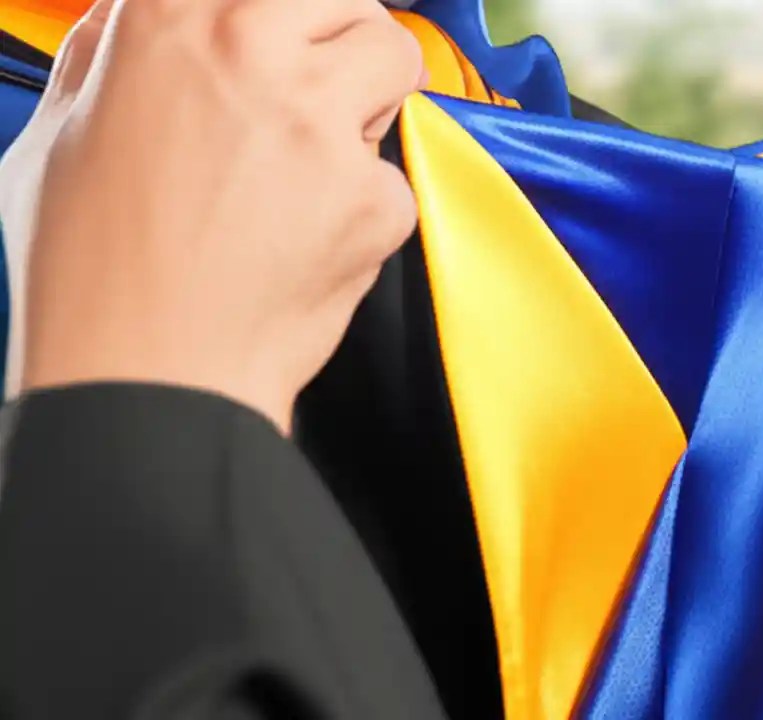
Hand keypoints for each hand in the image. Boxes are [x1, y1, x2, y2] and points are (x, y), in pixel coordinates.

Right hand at [0, 0, 427, 431]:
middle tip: (314, 93)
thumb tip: (137, 18)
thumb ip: (112, 54)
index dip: (282, 14)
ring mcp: (319, 125)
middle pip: (349, 1)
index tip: (286, 36)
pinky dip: (364, 210)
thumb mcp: (60, 134)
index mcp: (167, 21)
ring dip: (371, 99)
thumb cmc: (90, 273)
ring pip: (398, 58)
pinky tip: (306, 245)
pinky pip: (393, 178)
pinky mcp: (372, 197)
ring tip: (313, 159)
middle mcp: (250, 52)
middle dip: (341, 42)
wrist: (145, 381)